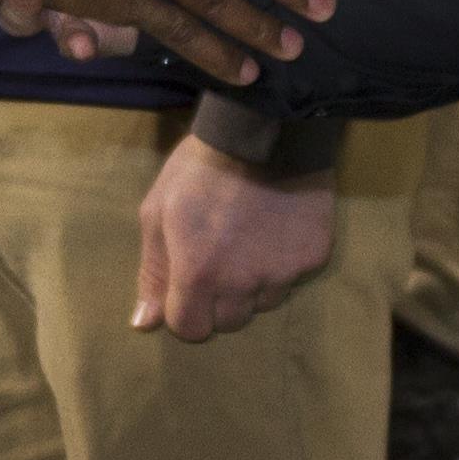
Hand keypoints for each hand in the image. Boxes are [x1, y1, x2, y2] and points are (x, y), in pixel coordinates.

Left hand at [134, 133, 335, 338]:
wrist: (266, 130)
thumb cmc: (200, 168)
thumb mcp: (159, 211)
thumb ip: (153, 270)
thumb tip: (145, 323)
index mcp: (198, 275)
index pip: (190, 329)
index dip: (185, 310)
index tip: (188, 283)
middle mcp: (241, 284)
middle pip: (228, 322)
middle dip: (219, 299)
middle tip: (221, 256)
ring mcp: (282, 273)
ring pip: (263, 303)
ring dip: (253, 283)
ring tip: (250, 239)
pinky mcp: (313, 258)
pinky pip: (293, 277)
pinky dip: (283, 261)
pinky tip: (276, 227)